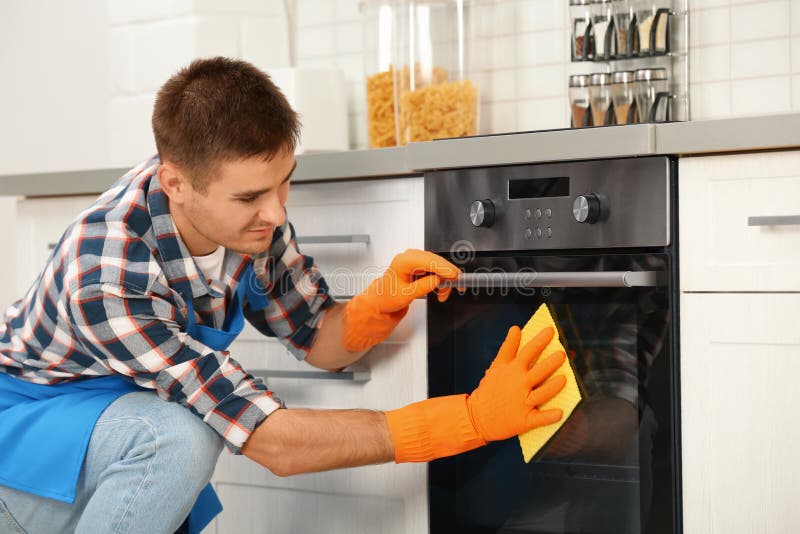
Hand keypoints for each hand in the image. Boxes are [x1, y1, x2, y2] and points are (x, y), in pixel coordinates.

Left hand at [342, 249, 459, 350]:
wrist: (382, 299)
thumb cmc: (388, 296)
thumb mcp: (405, 295)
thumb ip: (422, 287)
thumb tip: (437, 280)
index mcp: (403, 262)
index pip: (428, 261)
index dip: (444, 268)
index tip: (454, 276)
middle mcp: (409, 257)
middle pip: (436, 261)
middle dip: (448, 274)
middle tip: (457, 286)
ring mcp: (415, 259)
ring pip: (438, 265)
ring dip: (444, 279)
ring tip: (443, 294)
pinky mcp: (420, 264)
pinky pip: (435, 268)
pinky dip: (440, 278)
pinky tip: (440, 290)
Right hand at [385, 325, 566, 462]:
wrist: (477, 417)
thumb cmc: (490, 390)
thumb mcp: (496, 366)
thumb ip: (508, 347)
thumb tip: (516, 328)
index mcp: (512, 371)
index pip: (528, 351)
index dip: (540, 340)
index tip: (551, 330)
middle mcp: (518, 385)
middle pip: (538, 371)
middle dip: (551, 362)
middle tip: (562, 354)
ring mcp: (522, 403)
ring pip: (542, 393)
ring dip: (554, 386)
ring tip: (564, 379)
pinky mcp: (524, 420)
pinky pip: (539, 418)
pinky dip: (549, 416)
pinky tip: (559, 413)